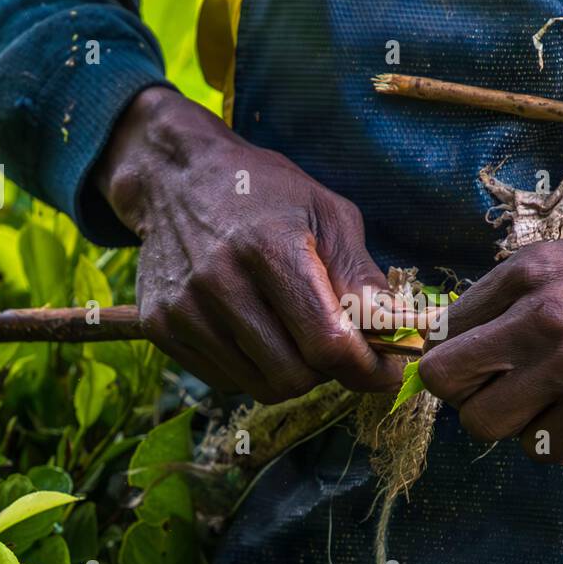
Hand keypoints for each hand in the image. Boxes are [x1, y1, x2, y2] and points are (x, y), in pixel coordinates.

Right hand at [94, 87, 401, 401]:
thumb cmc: (266, 192)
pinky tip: (256, 328)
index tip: (385, 369)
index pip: (326, 343)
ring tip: (293, 329)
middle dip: (328, 370)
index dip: (366, 367)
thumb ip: (362, 280)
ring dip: (292, 371)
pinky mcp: (161, 329)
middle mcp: (219, 282)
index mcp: (269, 248)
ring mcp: (184, 310)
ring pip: (262, 387)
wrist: (176, 177)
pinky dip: (254, 368)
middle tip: (334, 341)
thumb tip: (401, 335)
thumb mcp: (329, 215)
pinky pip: (227, 381)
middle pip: (295, 376)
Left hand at [417, 206, 562, 462]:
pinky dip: (559, 443)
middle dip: (468, 397)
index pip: (441, 334)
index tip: (476, 371)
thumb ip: (514, 295)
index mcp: (522, 275)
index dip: (455, 360)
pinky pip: (546, 450)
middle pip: (447, 385)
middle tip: (503, 397)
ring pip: (488, 425)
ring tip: (549, 408)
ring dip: (513, 426)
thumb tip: (463, 338)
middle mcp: (535, 317)